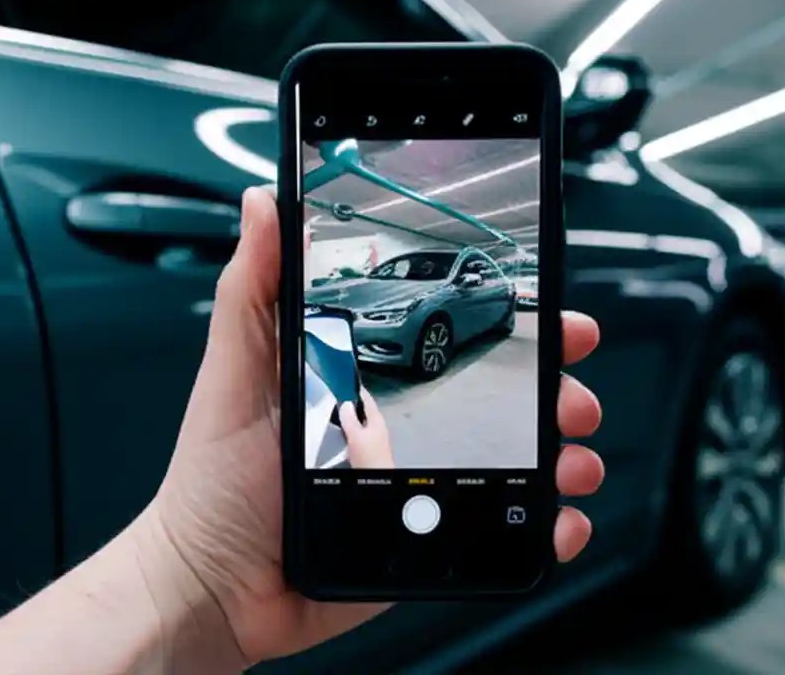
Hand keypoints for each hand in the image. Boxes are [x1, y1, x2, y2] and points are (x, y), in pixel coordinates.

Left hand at [144, 188, 604, 666]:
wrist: (211, 583)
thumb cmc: (214, 479)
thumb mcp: (234, 368)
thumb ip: (254, 286)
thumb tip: (264, 202)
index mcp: (367, 380)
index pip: (458, 342)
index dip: (514, 329)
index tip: (552, 319)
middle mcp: (404, 430)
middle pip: (503, 404)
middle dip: (557, 394)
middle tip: (572, 398)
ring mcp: (421, 488)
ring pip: (517, 466)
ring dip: (563, 459)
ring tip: (571, 463)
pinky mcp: (425, 543)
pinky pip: (502, 534)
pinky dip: (546, 528)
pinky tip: (560, 522)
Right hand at [339, 389, 394, 467]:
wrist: (376, 477)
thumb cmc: (370, 456)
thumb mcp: (356, 435)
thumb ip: (350, 419)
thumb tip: (346, 404)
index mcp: (376, 420)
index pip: (367, 399)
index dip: (358, 390)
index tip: (349, 383)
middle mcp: (377, 427)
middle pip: (364, 410)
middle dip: (353, 404)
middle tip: (340, 398)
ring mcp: (375, 437)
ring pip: (362, 422)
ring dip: (352, 419)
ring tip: (340, 415)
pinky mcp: (370, 448)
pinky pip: (359, 434)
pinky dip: (352, 431)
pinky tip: (345, 435)